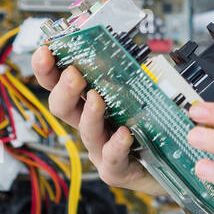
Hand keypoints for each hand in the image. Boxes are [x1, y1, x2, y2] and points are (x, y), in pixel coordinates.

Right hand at [31, 44, 161, 195]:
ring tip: (97, 99)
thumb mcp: (138, 89)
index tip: (45, 51)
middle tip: (73, 74)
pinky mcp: (116, 169)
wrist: (168, 161)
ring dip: (90, 114)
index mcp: (87, 102)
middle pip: (62, 108)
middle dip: (64, 90)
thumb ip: (128, 70)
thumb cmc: (149, 122)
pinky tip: (124, 134)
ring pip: (87, 133)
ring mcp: (99, 148)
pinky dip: (116, 146)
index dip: (47, 69)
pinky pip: (112, 159)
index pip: (58, 84)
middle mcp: (88, 124)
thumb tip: (123, 45)